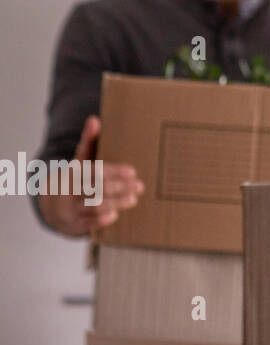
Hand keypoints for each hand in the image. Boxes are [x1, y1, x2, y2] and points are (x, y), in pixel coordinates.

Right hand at [37, 114, 143, 236]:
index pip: (95, 171)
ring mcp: (70, 209)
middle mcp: (69, 191)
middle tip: (139, 186)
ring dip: (115, 203)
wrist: (54, 204)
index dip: (114, 171)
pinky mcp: (73, 225)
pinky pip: (87, 224)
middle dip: (120, 188)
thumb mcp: (81, 159)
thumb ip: (89, 141)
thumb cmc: (77, 178)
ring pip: (93, 206)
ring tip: (133, 199)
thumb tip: (94, 119)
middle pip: (96, 188)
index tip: (133, 172)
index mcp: (73, 173)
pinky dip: (100, 220)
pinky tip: (115, 215)